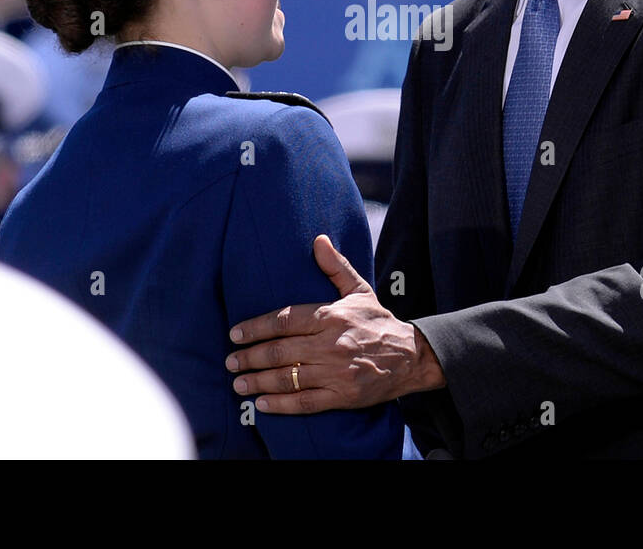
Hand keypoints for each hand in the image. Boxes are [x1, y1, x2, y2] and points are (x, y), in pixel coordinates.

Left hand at [226, 235, 444, 413]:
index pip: (284, 320)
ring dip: (258, 381)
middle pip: (280, 351)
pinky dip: (280, 404)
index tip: (235, 333)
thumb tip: (318, 239)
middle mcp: (330, 343)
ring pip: (287, 377)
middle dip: (250, 357)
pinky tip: (261, 404)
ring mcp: (336, 371)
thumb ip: (335, 267)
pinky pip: (304, 402)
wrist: (411, 357)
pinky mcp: (342, 396)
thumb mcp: (359, 290)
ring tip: (239, 383)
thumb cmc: (379, 322)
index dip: (256, 327)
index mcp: (331, 316)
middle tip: (230, 361)